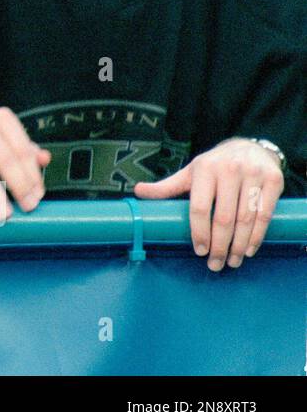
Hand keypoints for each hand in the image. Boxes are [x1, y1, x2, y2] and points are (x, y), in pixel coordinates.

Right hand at [0, 107, 51, 220]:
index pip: (23, 150)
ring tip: (4, 213)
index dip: (33, 176)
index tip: (37, 196)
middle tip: (27, 207)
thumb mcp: (2, 139)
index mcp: (2, 119)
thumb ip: (25, 150)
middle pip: (6, 160)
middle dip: (19, 187)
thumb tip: (45, 159)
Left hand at [135, 138, 284, 270]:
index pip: (199, 207)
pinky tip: (249, 249)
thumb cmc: (214, 166)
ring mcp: (253, 174)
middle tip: (216, 264)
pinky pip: (265, 214)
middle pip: (224, 218)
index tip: (199, 251)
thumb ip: (167, 186)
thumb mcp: (190, 173)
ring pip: (246, 219)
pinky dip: (257, 235)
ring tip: (233, 262)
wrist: (250, 147)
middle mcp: (229, 170)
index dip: (199, 232)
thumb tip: (137, 192)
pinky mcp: (274, 180)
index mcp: (204, 169)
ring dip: (239, 245)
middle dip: (220, 246)